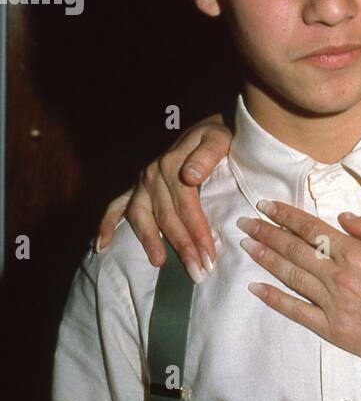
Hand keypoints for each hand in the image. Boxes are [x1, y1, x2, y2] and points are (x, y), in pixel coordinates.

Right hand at [95, 115, 232, 278]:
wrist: (209, 127)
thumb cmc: (218, 135)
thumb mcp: (218, 139)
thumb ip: (206, 156)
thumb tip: (189, 176)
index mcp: (172, 165)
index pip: (187, 207)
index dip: (198, 233)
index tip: (210, 257)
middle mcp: (152, 175)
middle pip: (167, 217)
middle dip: (182, 247)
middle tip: (198, 273)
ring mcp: (141, 182)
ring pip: (141, 216)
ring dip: (149, 241)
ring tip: (159, 263)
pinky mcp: (136, 187)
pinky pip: (116, 206)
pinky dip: (106, 224)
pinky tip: (101, 246)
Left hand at [236, 202, 360, 371]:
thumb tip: (342, 217)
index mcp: (356, 253)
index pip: (312, 229)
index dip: (286, 216)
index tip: (266, 206)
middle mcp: (338, 276)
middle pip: (294, 249)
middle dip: (266, 233)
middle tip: (245, 223)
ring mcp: (332, 304)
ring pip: (290, 276)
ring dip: (265, 259)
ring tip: (246, 246)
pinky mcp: (332, 329)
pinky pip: (296, 311)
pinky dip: (274, 299)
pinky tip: (256, 289)